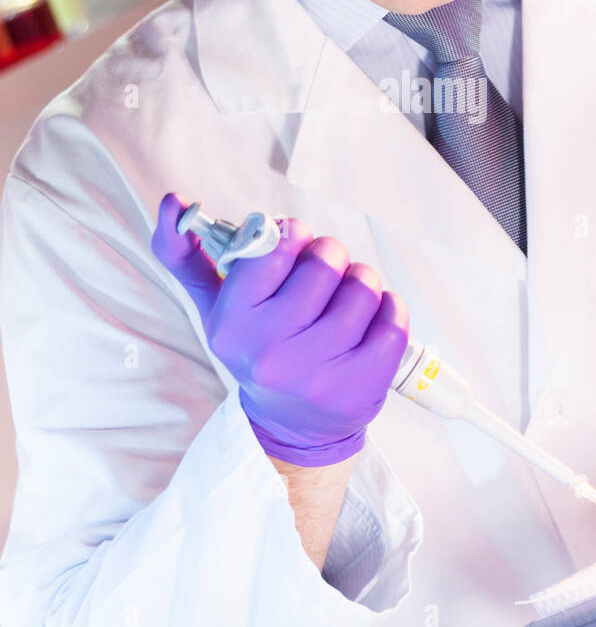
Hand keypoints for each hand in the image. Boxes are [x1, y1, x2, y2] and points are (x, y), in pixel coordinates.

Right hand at [152, 193, 408, 465]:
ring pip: (363, 288)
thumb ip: (186, 254)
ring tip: (345, 301)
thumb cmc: (257, 348)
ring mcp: (318, 374)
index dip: (295, 235)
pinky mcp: (362, 386)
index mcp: (231, 326)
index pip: (274, 246)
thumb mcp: (216, 307)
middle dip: (331, 257)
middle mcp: (270, 353)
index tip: (296, 243)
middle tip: (324, 275)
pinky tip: (370, 324)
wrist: (292, 425)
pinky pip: (393, 319)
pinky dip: (389, 310)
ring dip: (361, 283)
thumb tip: (173, 202)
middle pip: (325, 262)